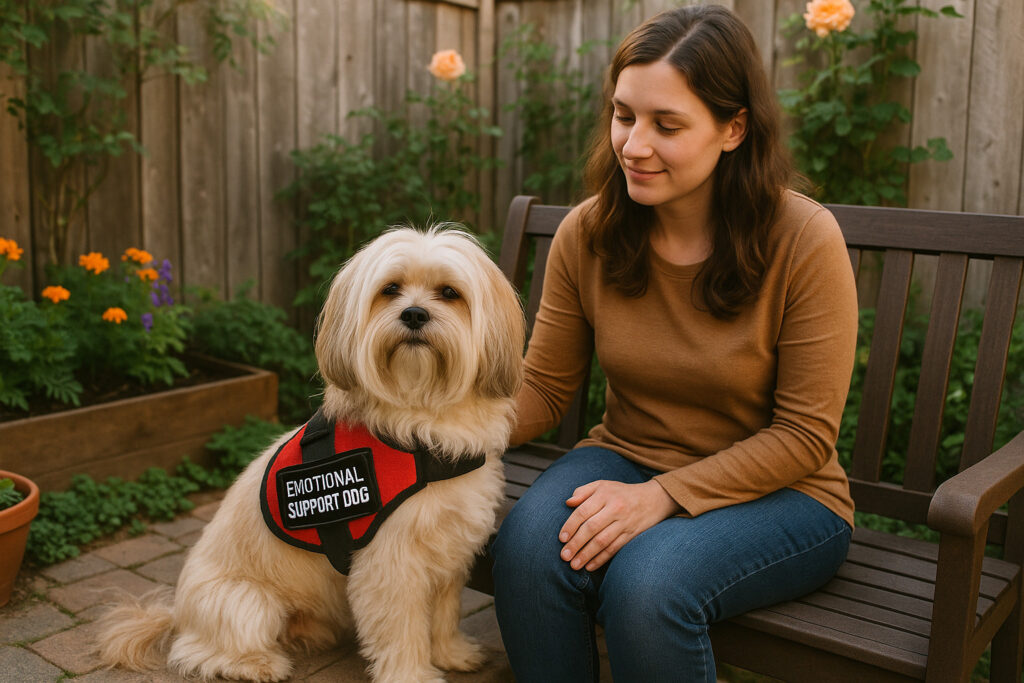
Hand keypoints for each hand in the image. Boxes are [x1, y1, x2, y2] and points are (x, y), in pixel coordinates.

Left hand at [558, 479, 681, 571]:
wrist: (653, 499)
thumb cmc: (621, 492)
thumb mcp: (602, 485)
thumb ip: (583, 491)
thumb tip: (568, 503)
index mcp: (604, 494)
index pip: (583, 511)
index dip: (570, 526)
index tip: (561, 539)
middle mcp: (614, 508)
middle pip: (591, 528)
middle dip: (576, 544)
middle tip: (564, 556)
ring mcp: (624, 522)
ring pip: (602, 541)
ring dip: (587, 555)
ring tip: (574, 565)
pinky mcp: (632, 535)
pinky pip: (615, 548)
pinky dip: (602, 559)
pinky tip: (590, 566)